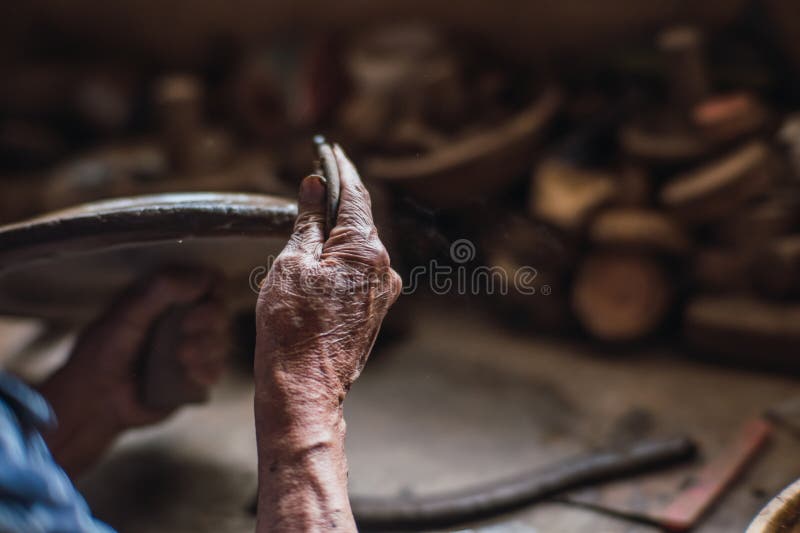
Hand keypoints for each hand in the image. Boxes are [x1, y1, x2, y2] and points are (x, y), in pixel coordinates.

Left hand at [39, 269, 228, 475]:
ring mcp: (192, 349)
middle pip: (221, 308)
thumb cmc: (103, 351)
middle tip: (187, 327)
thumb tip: (204, 276)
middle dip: (211, 317)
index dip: (213, 285)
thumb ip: (162, 289)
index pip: (208, 280)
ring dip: (207, 346)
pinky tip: (187, 374)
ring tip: (181, 357)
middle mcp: (184, 320)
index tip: (202, 296)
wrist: (96, 400)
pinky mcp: (194, 377)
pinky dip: (207, 370)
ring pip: (223, 339)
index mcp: (168, 298)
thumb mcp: (128, 313)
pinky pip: (217, 369)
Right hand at [253, 145, 400, 531]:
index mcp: (365, 248)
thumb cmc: (291, 325)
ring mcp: (383, 291)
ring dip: (336, 233)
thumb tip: (313, 187)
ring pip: (358, 248)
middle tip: (314, 180)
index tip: (329, 149)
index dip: (339, 168)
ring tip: (308, 225)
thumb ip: (307, 221)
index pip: (354, 193)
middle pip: (358, 220)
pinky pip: (357, 272)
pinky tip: (318, 262)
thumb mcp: (291, 263)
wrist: (305, 387)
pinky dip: (339, 259)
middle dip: (336, 200)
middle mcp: (383, 267)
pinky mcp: (374, 311)